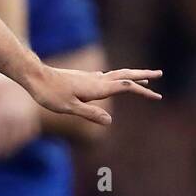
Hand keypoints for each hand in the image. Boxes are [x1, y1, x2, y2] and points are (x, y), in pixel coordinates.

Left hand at [23, 63, 162, 125]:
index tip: (157, 95)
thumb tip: (110, 121)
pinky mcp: (83, 78)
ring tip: (144, 78)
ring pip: (117, 74)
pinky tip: (115, 81)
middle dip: (143, 75)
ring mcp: (90, 77)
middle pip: (125, 75)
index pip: (126, 86)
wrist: (35, 76)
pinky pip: (107, 76)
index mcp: (97, 87)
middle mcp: (96, 79)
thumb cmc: (50, 94)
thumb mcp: (69, 108)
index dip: (142, 90)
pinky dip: (118, 78)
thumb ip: (90, 113)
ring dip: (132, 75)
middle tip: (160, 73)